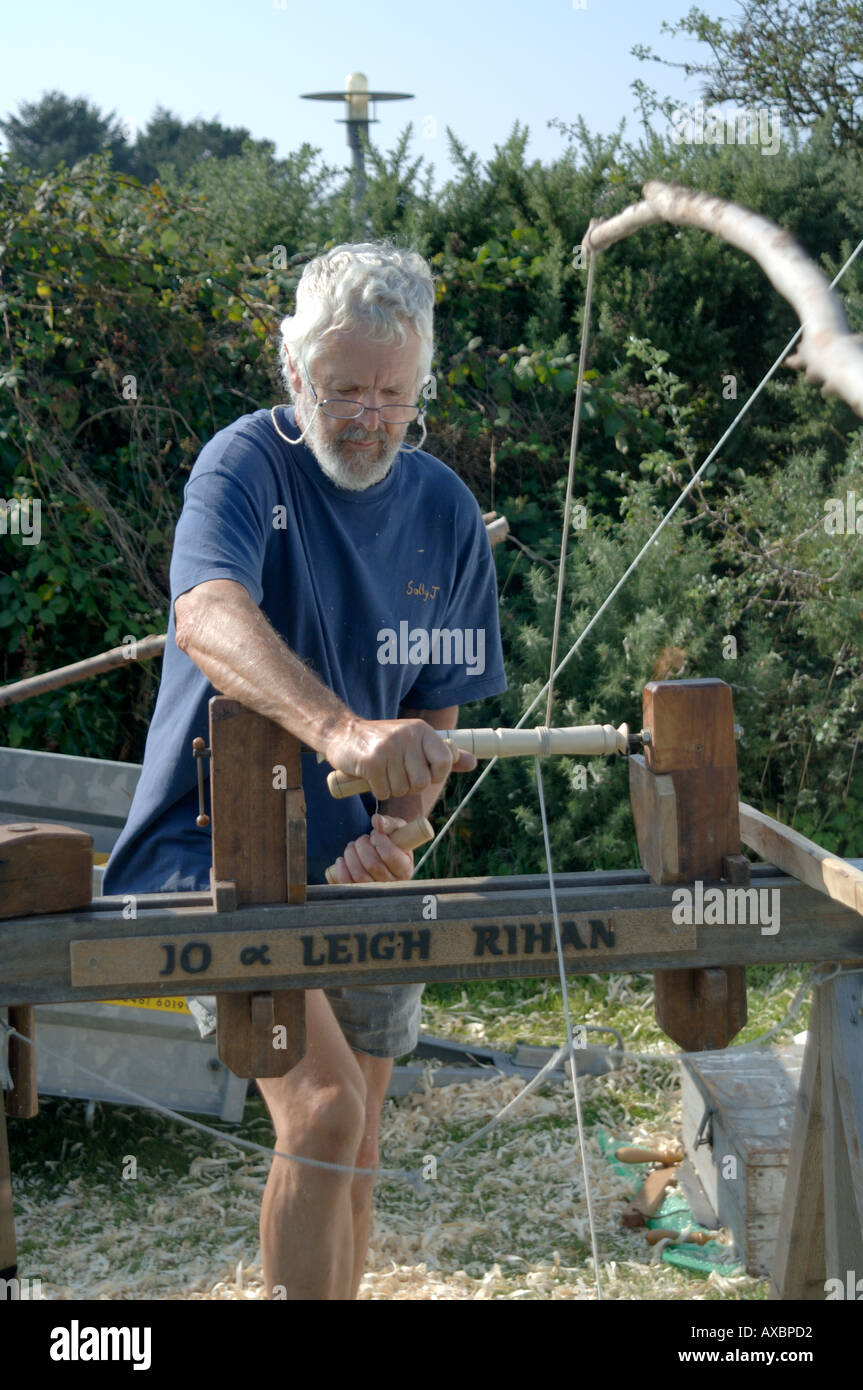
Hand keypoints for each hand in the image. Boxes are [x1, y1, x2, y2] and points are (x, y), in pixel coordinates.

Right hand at [323, 716, 476, 800]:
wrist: (342, 732)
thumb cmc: (382, 741)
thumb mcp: (415, 741)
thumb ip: (442, 754)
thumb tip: (473, 762)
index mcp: (422, 730)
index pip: (444, 762)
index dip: (435, 776)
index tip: (421, 773)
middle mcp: (407, 736)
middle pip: (421, 782)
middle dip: (409, 786)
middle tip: (397, 775)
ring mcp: (388, 748)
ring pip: (401, 789)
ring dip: (391, 788)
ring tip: (383, 773)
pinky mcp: (371, 761)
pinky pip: (383, 791)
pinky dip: (377, 789)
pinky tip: (371, 777)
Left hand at [327, 813, 415, 883]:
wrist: (382, 854)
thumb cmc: (392, 841)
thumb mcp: (397, 830)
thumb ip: (389, 823)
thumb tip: (377, 821)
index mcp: (405, 869)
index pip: (390, 856)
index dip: (379, 841)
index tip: (375, 834)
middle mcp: (392, 884)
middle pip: (373, 865)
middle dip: (362, 846)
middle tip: (362, 839)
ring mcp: (375, 891)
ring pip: (359, 875)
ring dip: (351, 855)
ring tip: (352, 847)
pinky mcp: (359, 893)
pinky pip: (347, 884)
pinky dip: (341, 870)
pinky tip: (342, 860)